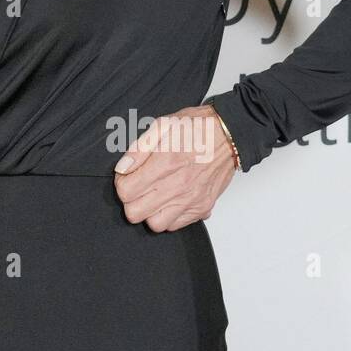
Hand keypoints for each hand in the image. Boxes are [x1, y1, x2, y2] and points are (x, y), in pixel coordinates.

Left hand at [112, 106, 235, 231]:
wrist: (229, 135)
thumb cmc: (196, 127)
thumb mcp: (163, 125)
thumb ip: (139, 149)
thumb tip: (122, 168)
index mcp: (165, 163)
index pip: (126, 191)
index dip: (121, 183)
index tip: (127, 176)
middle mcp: (178, 185)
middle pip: (135, 213)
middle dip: (130, 200)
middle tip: (137, 186)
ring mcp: (191, 200)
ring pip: (155, 224)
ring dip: (149, 211)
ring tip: (153, 195)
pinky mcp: (202, 207)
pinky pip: (176, 225)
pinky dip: (168, 216)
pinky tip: (169, 199)